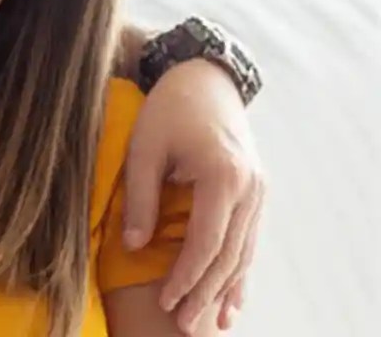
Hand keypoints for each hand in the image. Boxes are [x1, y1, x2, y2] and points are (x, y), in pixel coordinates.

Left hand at [123, 59, 265, 333]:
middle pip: (229, 256)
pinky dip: (239, 272)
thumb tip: (133, 246)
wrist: (205, 79)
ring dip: (226, 290)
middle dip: (206, 294)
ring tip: (209, 324)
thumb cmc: (168, 110)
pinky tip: (231, 300)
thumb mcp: (144, 149)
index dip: (186, 276)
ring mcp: (259, 192)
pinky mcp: (256, 193)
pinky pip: (249, 241)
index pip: (207, 242)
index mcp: (224, 177)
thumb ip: (140, 199)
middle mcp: (250, 189)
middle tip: (185, 327)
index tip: (167, 301)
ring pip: (244, 253)